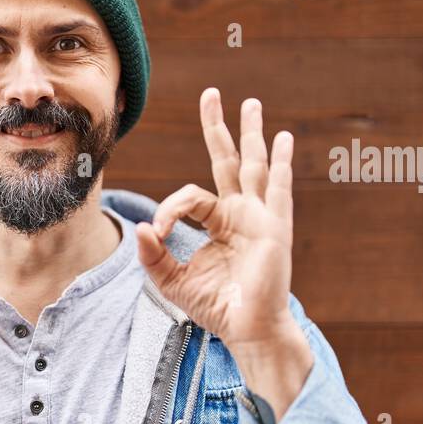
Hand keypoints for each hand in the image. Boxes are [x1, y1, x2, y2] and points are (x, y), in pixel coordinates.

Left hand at [136, 88, 296, 349]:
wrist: (246, 329)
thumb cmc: (215, 305)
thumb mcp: (172, 281)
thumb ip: (154, 256)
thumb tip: (139, 228)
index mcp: (219, 222)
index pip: (191, 196)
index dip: (169, 208)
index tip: (157, 232)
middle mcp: (241, 213)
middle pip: (228, 160)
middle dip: (218, 127)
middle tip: (212, 94)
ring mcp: (261, 218)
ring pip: (255, 166)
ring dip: (252, 134)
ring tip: (252, 103)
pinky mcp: (275, 229)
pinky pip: (278, 191)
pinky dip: (281, 165)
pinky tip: (282, 140)